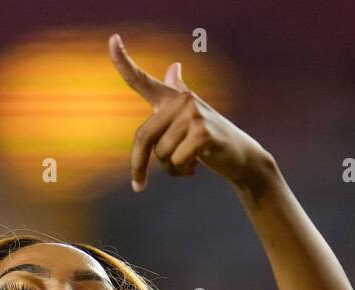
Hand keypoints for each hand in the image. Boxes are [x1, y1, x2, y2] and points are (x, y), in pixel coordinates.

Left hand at [108, 33, 274, 193]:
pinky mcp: (202, 132)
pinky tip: (196, 168)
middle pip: (143, 138)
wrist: (242, 156)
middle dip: (139, 166)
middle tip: (139, 186)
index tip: (112, 39)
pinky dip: (182, 172)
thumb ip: (179, 94)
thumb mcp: (191, 117)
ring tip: (187, 165)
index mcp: (173, 97)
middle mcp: (181, 100)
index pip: (142, 80)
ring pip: (160, 154)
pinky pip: (175, 161)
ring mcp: (193, 114)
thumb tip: (174, 68)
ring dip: (170, 169)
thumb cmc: (211, 139)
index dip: (123, 60)